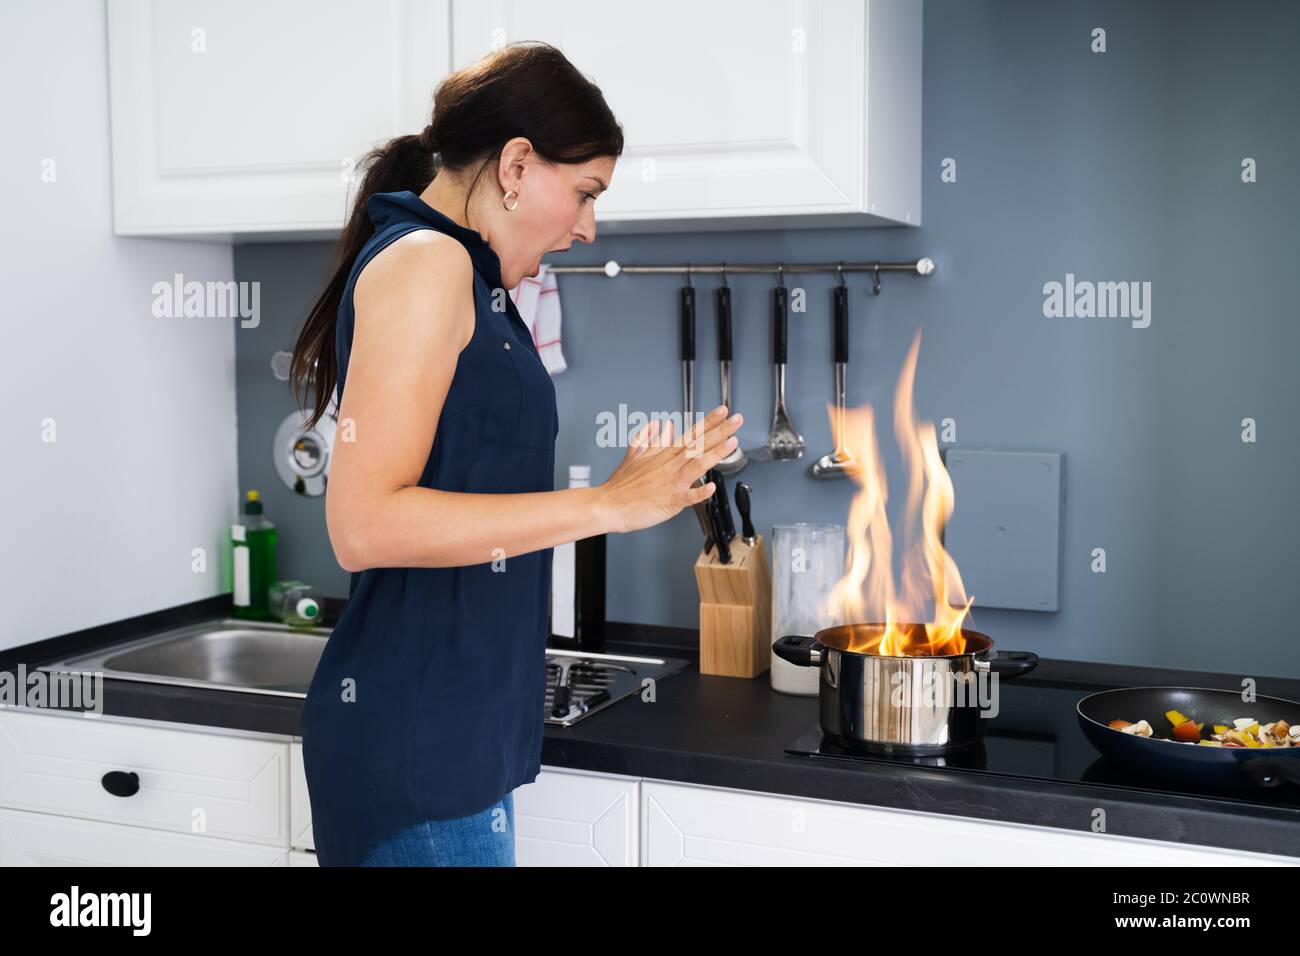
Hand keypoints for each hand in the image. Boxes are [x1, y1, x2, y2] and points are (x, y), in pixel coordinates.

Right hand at [598, 405, 742, 533]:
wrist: (607, 505)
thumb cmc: (620, 486)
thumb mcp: (633, 455)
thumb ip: (649, 439)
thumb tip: (661, 425)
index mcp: (664, 455)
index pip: (691, 434)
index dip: (709, 421)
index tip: (723, 411)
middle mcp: (670, 465)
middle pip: (699, 444)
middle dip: (720, 430)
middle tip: (737, 419)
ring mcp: (671, 482)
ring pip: (697, 464)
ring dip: (716, 453)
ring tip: (732, 442)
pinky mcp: (669, 501)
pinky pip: (688, 497)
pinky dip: (699, 492)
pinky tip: (711, 486)